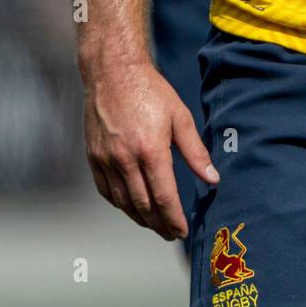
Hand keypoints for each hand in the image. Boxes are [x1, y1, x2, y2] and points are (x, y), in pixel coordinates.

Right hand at [83, 58, 218, 240]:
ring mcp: (106, 160)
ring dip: (140, 219)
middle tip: (171, 234)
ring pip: (123, 203)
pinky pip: (107, 191)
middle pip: (143, 206)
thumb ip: (195, 152)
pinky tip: (132, 207)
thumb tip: (213, 179)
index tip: (183, 231)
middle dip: (159, 225)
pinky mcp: (93, 157)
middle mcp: (125, 160)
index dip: (174, 219)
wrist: (112, 72)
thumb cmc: (151, 91)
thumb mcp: (180, 117)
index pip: (164, 197)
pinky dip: (120, 205)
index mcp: (150, 150)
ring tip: (155, 225)